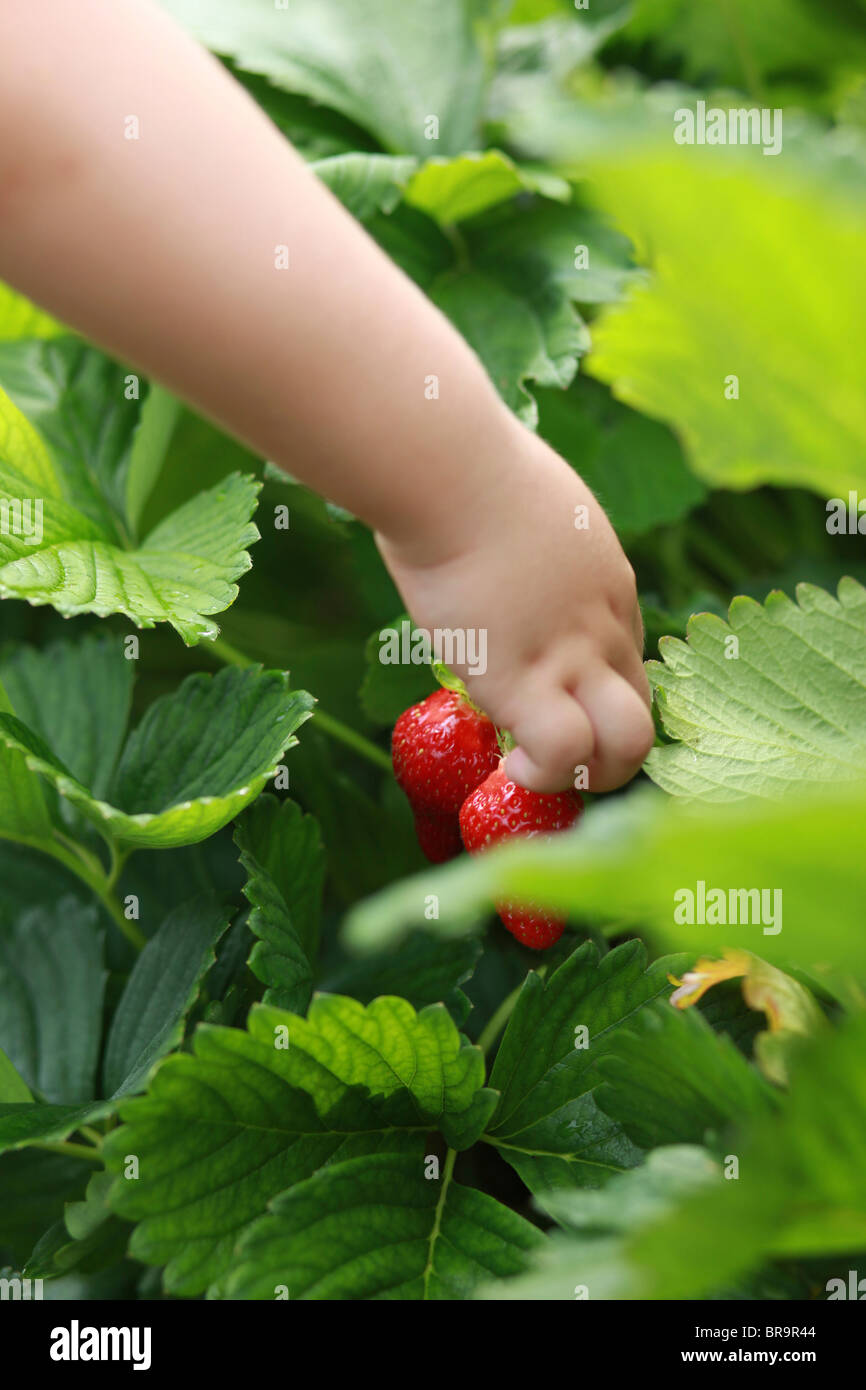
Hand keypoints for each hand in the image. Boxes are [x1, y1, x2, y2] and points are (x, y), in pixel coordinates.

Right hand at [377, 421, 653, 793]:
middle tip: (555, 753)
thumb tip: (482, 536)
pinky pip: (564, 754)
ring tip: (541, 770)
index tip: (544, 695)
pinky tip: (510, 763)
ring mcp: (572, 656)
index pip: (625, 658)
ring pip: (629, 744)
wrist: (451, 470)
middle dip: (610, 748)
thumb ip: (524, 536)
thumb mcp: (521, 501)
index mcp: (607, 582)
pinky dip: (544, 774)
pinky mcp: (526, 681)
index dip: (591, 690)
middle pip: (644, 709)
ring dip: (595, 774)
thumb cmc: (466, 466)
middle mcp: (606, 626)